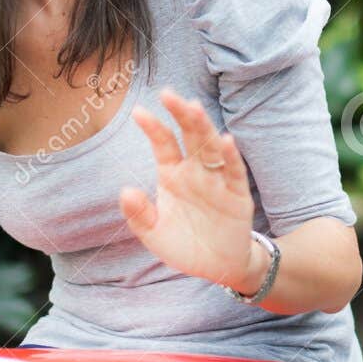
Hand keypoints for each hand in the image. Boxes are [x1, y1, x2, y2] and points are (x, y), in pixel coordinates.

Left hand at [120, 89, 259, 292]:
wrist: (217, 267)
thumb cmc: (184, 245)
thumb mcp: (154, 235)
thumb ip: (139, 215)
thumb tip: (125, 190)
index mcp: (172, 176)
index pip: (163, 145)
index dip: (153, 128)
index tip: (138, 112)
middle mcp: (195, 172)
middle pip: (189, 136)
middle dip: (180, 115)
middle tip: (169, 94)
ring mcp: (217, 180)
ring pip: (210, 148)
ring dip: (203, 128)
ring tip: (194, 108)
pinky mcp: (237, 194)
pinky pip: (234, 171)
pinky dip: (230, 156)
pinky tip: (225, 141)